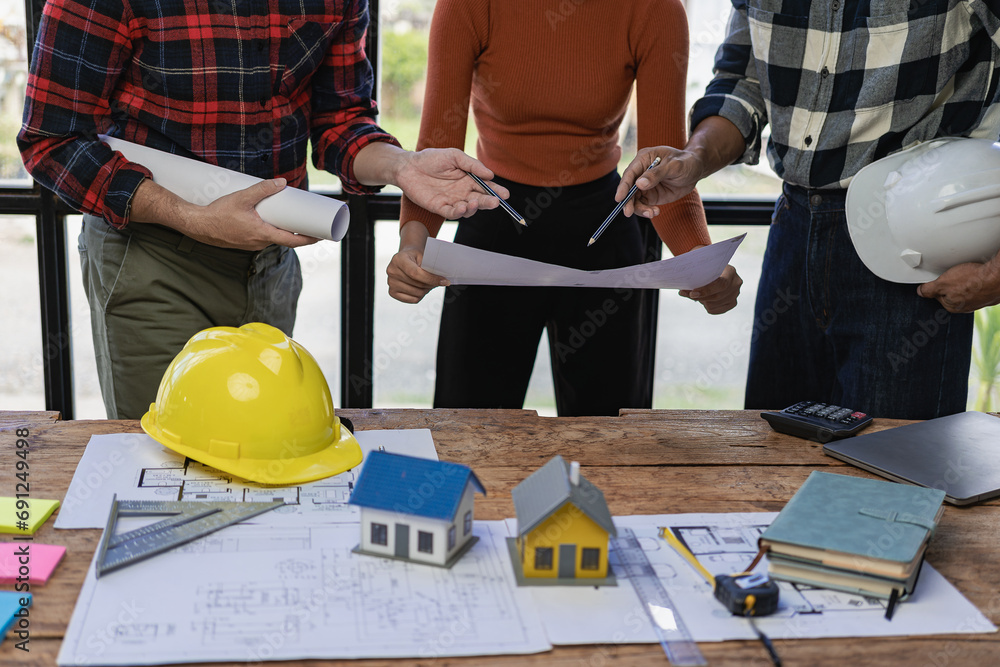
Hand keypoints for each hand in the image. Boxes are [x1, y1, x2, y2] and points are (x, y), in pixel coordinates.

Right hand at [134, 178, 319, 250]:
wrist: (196, 225)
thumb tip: (282, 182)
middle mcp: (259, 243)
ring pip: (273, 239)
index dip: (308, 239)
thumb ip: (262, 189)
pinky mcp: (244, 243)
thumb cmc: (217, 213)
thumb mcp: (242, 197)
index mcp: (262, 234)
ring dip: (282, 231)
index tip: (320, 236)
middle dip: (297, 233)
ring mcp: (251, 245)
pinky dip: (270, 231)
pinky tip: (269, 221)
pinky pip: (262, 238)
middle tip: (309, 225)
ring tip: (291, 220)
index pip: (292, 241)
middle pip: (284, 240)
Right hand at [387, 220, 448, 303]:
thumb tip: (442, 280)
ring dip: (426, 290)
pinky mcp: (392, 292)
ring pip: (416, 293)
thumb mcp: (423, 256)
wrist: (407, 257)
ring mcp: (391, 282)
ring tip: (429, 283)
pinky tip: (421, 288)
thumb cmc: (416, 256)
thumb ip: (430, 267)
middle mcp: (391, 271)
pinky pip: (412, 300)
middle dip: (431, 284)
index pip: (415, 273)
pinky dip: (420, 296)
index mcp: (398, 259)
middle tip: (439, 281)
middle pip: (417, 284)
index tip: (444, 281)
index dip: (431, 279)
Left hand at [396, 148, 509, 219]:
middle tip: (496, 202)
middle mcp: (463, 192)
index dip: (496, 191)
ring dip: (474, 208)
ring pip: (468, 209)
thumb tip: (491, 174)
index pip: (486, 187)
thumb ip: (472, 165)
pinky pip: (452, 213)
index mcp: (469, 179)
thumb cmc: (431, 158)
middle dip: (489, 202)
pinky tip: (463, 206)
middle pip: (480, 200)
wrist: (409, 166)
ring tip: (474, 202)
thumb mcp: (454, 156)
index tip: (505, 195)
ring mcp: (452, 201)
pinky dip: (459, 212)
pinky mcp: (440, 208)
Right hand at [616, 146, 703, 218]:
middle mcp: (641, 172)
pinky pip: (643, 205)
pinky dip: (646, 211)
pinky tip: (655, 212)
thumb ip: (657, 174)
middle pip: (628, 188)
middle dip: (628, 201)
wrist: (696, 169)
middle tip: (629, 212)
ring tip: (652, 213)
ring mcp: (644, 185)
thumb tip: (639, 184)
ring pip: (634, 199)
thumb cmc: (686, 162)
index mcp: (643, 159)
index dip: (623, 186)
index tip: (619, 198)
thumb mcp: (674, 166)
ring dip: (639, 209)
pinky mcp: (650, 195)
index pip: (629, 173)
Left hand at [680, 264, 742, 313]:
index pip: (721, 284)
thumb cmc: (708, 268)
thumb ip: (694, 278)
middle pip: (717, 296)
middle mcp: (736, 283)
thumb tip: (682, 292)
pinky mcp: (732, 303)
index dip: (706, 290)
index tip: (692, 293)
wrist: (717, 269)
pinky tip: (704, 300)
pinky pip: (716, 310)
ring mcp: (735, 294)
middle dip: (701, 297)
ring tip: (698, 294)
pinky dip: (707, 306)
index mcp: (731, 271)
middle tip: (688, 295)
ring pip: (715, 304)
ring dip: (703, 301)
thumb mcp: (703, 268)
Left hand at [917, 262, 999, 312]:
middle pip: (951, 293)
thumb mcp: (943, 283)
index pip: (937, 295)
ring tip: (967, 273)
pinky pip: (979, 288)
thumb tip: (920, 292)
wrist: (998, 277)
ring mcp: (978, 301)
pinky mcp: (989, 294)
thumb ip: (929, 289)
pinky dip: (977, 281)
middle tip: (955, 274)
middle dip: (951, 283)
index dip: (937, 285)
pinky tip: (977, 275)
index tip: (939, 278)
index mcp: (951, 306)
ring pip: (965, 290)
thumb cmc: (973, 280)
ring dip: (965, 282)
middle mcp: (965, 307)